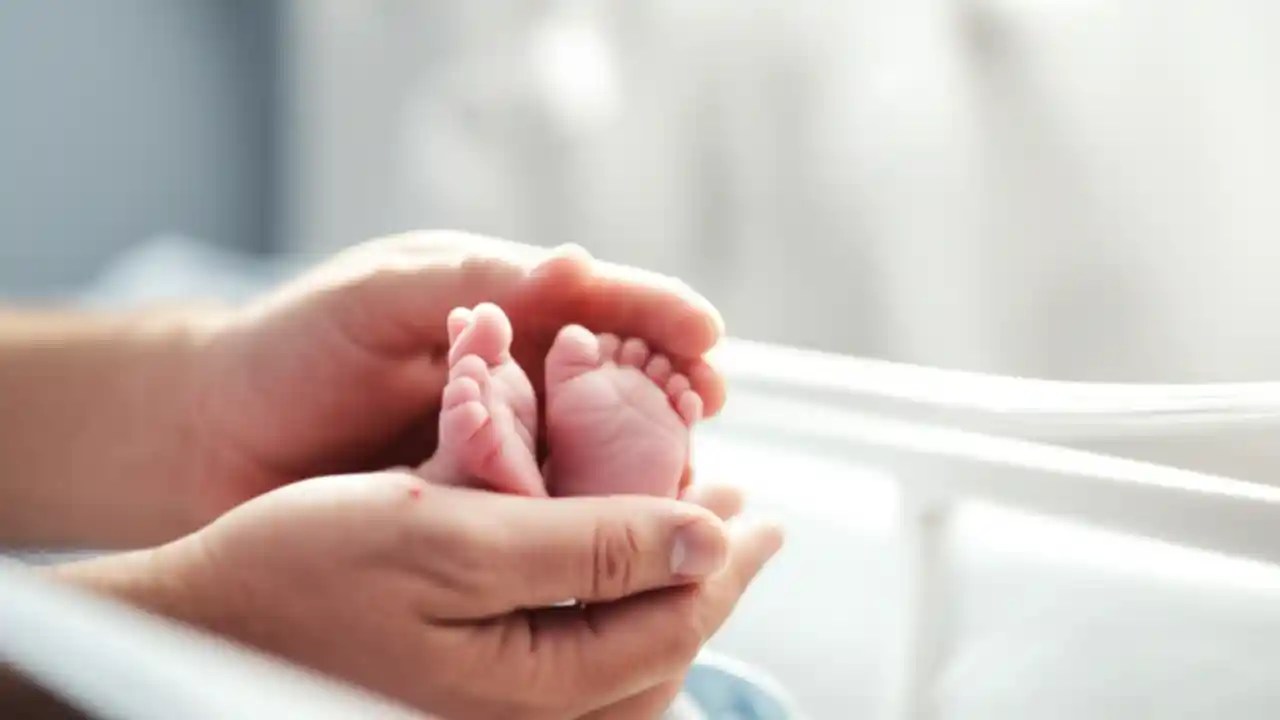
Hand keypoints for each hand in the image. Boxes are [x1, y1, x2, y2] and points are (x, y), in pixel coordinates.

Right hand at [66, 472, 781, 718]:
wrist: (199, 622)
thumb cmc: (304, 570)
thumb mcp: (451, 535)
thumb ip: (587, 545)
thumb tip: (704, 537)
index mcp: (531, 685)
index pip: (673, 625)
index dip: (727, 559)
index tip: (761, 506)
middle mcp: (522, 717)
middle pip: (659, 653)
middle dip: (708, 576)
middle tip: (742, 512)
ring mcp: (495, 714)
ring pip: (625, 670)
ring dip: (666, 593)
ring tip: (692, 532)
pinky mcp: (468, 699)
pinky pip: (574, 674)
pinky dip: (613, 618)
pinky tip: (612, 576)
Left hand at [189, 231, 726, 521]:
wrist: (211, 436)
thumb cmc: (290, 346)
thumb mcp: (382, 298)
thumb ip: (477, 285)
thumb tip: (576, 264)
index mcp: (503, 306)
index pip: (604, 301)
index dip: (661, 314)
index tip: (709, 338)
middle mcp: (519, 374)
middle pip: (622, 377)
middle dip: (671, 386)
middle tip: (703, 405)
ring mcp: (507, 443)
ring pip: (600, 448)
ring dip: (642, 454)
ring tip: (677, 465)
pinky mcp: (485, 505)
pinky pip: (552, 509)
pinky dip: (588, 512)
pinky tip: (615, 522)